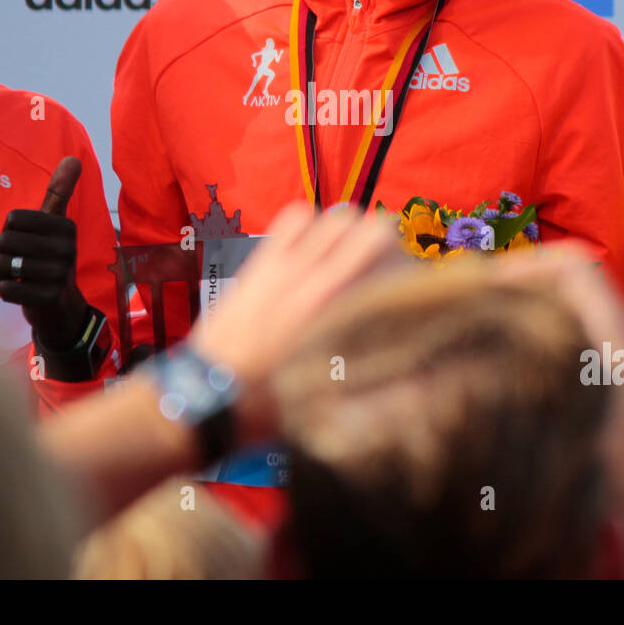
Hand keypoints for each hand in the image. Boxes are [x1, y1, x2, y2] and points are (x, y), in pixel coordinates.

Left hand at [0, 156, 88, 348]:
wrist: (59, 306)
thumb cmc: (49, 258)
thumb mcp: (55, 224)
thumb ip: (60, 191)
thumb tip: (74, 158)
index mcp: (65, 227)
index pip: (12, 218)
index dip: (10, 231)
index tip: (26, 241)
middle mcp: (67, 249)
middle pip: (5, 241)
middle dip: (2, 254)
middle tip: (18, 262)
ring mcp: (60, 275)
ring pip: (4, 265)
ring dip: (3, 273)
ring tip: (19, 276)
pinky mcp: (49, 298)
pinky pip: (7, 289)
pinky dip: (6, 291)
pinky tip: (21, 291)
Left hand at [189, 201, 407, 442]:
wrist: (205, 399)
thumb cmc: (270, 408)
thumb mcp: (330, 403)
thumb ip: (373, 387)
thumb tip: (419, 379)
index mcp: (339, 313)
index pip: (390, 258)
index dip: (408, 264)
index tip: (408, 282)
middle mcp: (317, 280)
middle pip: (372, 228)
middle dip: (385, 244)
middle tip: (382, 266)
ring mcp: (285, 266)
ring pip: (336, 217)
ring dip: (349, 231)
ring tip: (347, 253)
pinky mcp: (260, 264)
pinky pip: (295, 218)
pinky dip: (310, 223)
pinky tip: (311, 246)